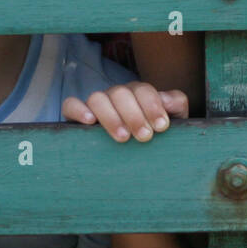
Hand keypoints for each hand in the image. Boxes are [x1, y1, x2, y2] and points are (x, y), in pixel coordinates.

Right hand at [62, 81, 188, 142]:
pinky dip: (78, 110)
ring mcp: (97, 104)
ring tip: (123, 138)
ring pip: (97, 98)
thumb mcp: (172, 119)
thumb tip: (166, 100)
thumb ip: (175, 105)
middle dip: (134, 115)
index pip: (143, 90)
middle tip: (144, 137)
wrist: (140, 156)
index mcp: (138, 93)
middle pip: (121, 93)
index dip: (152, 106)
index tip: (161, 127)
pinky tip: (90, 122)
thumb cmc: (154, 135)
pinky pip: (71, 105)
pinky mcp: (76, 115)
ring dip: (111, 117)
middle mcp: (117, 96)